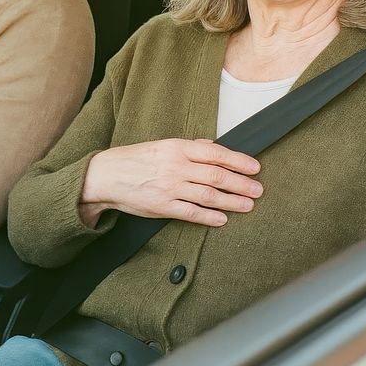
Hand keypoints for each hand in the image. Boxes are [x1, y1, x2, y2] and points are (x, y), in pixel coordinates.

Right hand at [79, 138, 262, 227]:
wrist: (107, 175)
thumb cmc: (136, 159)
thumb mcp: (162, 145)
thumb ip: (189, 146)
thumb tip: (212, 146)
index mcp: (177, 148)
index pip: (216, 153)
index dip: (238, 161)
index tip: (254, 167)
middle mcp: (176, 167)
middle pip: (217, 175)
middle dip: (241, 183)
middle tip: (258, 189)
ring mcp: (170, 188)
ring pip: (208, 195)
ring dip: (231, 201)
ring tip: (248, 205)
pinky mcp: (162, 206)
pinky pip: (191, 213)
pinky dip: (209, 217)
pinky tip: (222, 220)